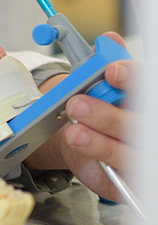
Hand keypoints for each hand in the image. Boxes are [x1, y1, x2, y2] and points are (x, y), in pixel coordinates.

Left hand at [26, 36, 135, 200]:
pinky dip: (105, 171)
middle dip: (109, 115)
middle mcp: (151, 129)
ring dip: (101, 144)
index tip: (111, 71)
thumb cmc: (105, 108)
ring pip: (133, 156)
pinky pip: (125, 182)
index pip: (149, 85)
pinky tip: (86, 159)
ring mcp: (147, 159)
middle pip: (141, 125)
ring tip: (74, 133)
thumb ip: (103, 62)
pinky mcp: (135, 184)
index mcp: (148, 100)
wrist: (91, 140)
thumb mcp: (102, 83)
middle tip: (78, 104)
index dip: (134, 78)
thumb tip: (109, 40)